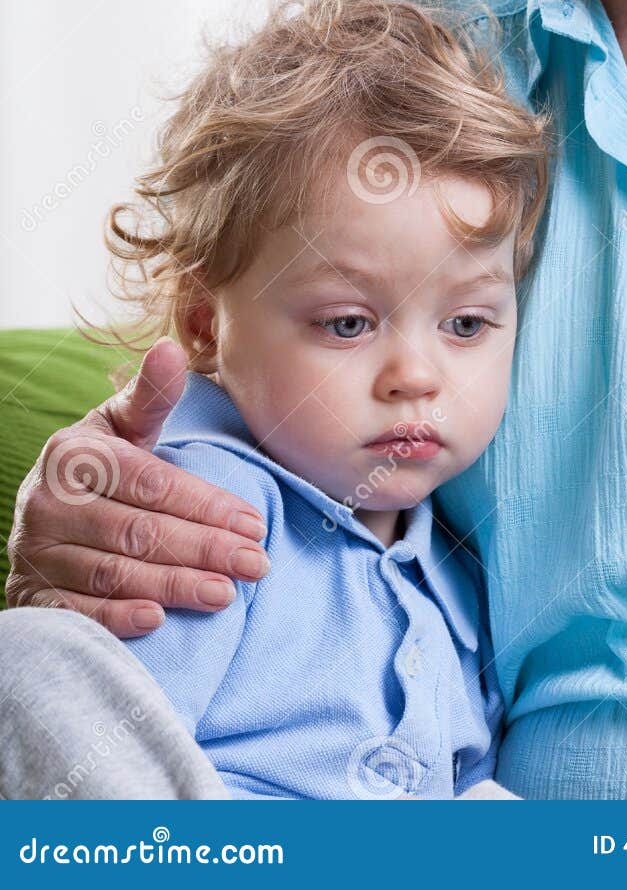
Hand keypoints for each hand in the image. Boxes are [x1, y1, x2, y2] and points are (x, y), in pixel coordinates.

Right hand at [5, 338, 268, 636]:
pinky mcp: (29, 592)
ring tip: (226, 594)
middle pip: (138, 531)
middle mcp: (48, 502)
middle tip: (255, 564)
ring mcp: (35, 551)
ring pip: (113, 573)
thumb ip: (151, 396)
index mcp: (75, 454)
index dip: (205, 505)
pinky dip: (116, 617)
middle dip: (203, 550)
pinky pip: (76, 611)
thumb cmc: (98, 463)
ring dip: (173, 586)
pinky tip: (159, 619)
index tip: (254, 524)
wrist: (42, 508)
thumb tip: (170, 349)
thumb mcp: (120, 424)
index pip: (151, 484)